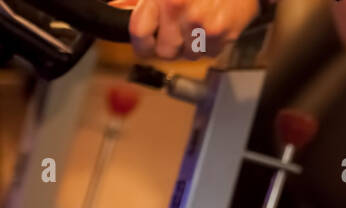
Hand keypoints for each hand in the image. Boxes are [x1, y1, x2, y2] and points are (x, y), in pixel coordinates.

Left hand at [108, 0, 262, 60]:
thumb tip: (117, 7)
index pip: (139, 33)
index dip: (141, 44)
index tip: (144, 46)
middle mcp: (179, 10)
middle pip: (165, 51)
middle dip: (170, 46)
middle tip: (177, 32)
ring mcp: (201, 25)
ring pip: (187, 55)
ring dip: (190, 46)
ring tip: (196, 26)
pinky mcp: (220, 34)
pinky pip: (207, 54)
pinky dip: (209, 45)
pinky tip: (210, 27)